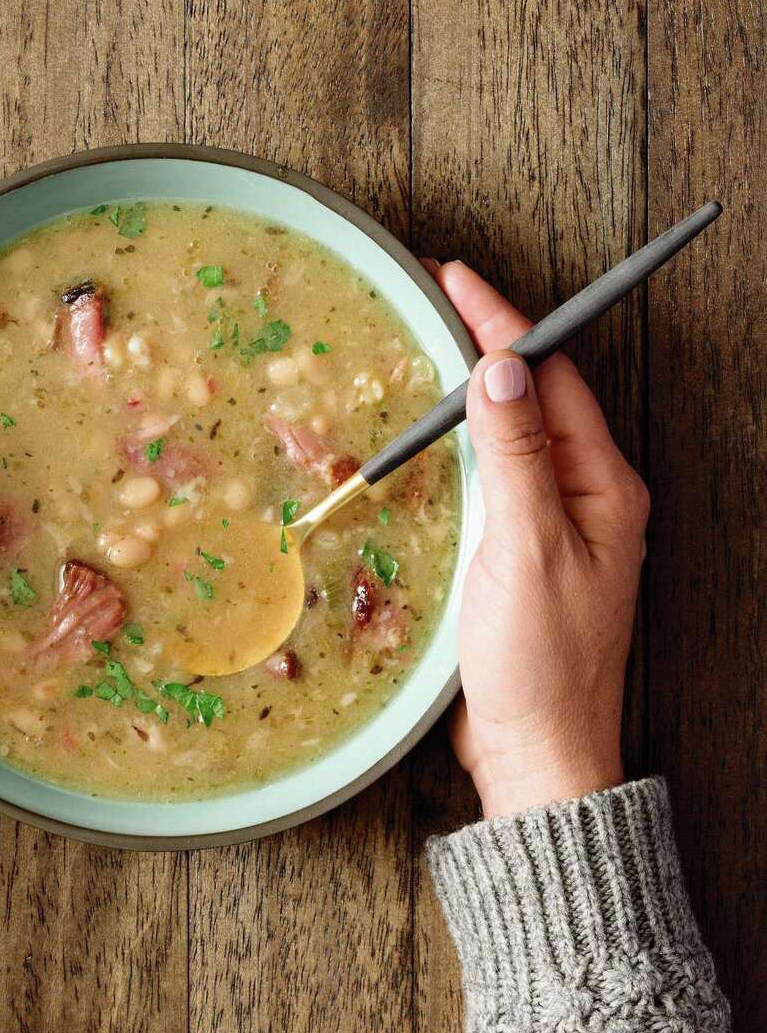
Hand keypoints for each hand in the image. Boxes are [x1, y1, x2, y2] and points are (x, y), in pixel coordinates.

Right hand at [433, 262, 649, 818]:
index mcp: (604, 487)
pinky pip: (493, 480)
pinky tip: (433, 438)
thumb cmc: (540, 663)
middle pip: (534, 398)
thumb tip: (499, 369)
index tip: (455, 280)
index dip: (504, 323)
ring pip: (511, 436)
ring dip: (471, 393)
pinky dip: (462, 447)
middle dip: (486, 343)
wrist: (534, 753)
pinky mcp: (518, 557)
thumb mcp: (526, 549)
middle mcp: (585, 498)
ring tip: (428, 350)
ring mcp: (552, 527)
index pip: (552, 378)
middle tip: (433, 301)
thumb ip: (514, 457)